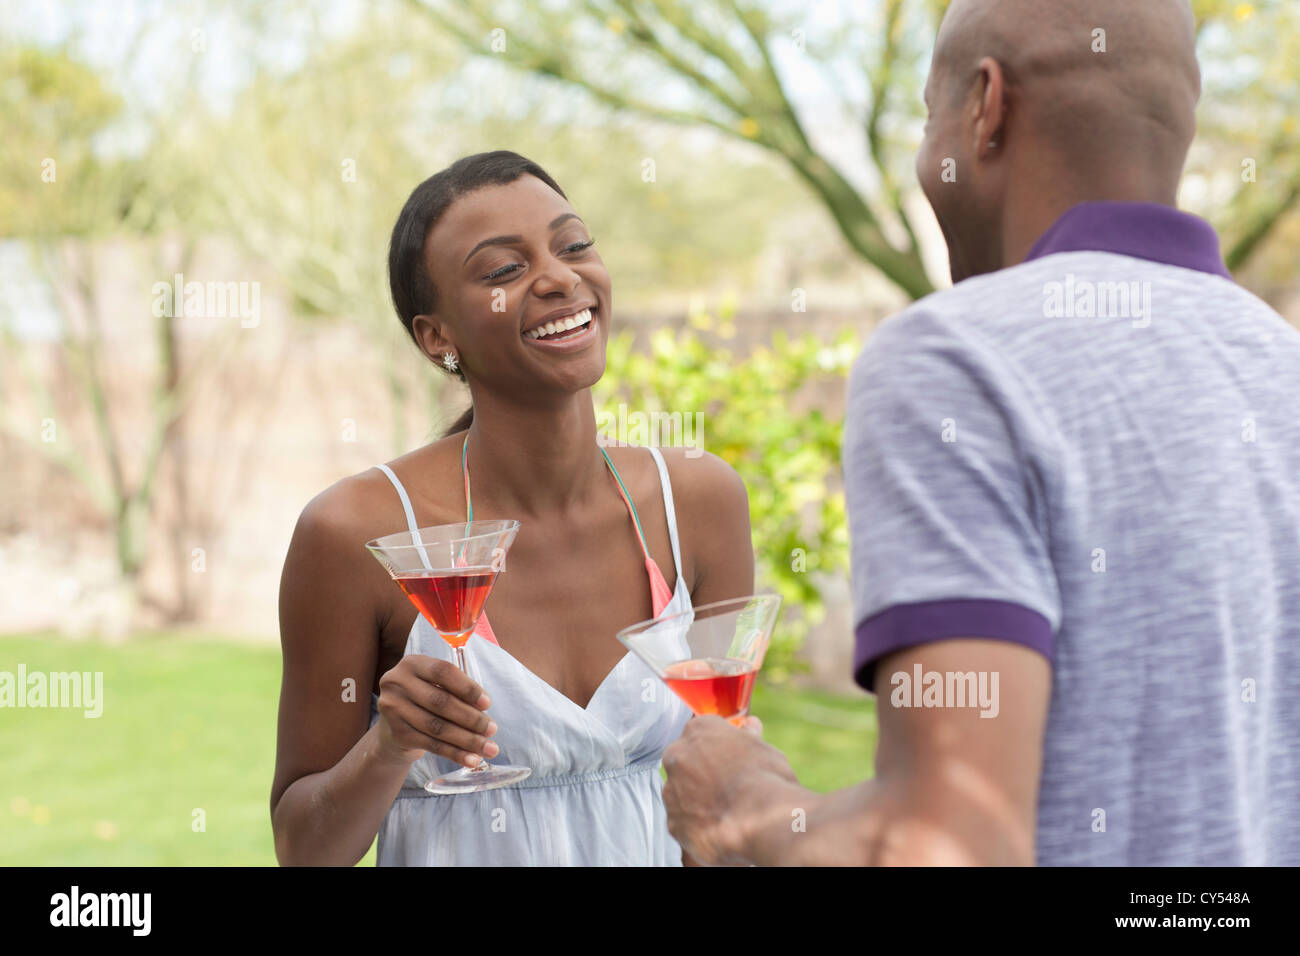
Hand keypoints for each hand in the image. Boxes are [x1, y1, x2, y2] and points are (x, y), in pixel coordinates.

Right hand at [374, 655, 497, 768]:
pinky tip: (472, 759)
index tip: (487, 703)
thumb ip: (458, 692)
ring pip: (437, 727)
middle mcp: (397, 683)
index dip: (467, 688)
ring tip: (489, 748)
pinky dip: (455, 753)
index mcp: (412, 663)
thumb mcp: (437, 685)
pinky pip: (432, 745)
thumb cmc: (425, 699)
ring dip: (467, 740)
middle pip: (441, 702)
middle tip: (492, 729)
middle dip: (471, 718)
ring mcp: (394, 709)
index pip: (443, 672)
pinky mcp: (397, 733)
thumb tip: (483, 711)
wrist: (394, 724)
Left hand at [662, 714, 800, 865]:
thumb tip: (751, 725)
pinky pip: (683, 823)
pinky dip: (697, 827)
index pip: (702, 733)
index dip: (719, 749)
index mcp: (698, 730)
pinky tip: (719, 829)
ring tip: (727, 813)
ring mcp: (671, 789)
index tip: (732, 761)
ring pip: (681, 794)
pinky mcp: (673, 822)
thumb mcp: (764, 749)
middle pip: (686, 762)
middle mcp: (677, 755)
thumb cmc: (766, 779)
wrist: (759, 821)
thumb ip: (750, 737)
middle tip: (727, 788)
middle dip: (702, 773)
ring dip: (697, 801)